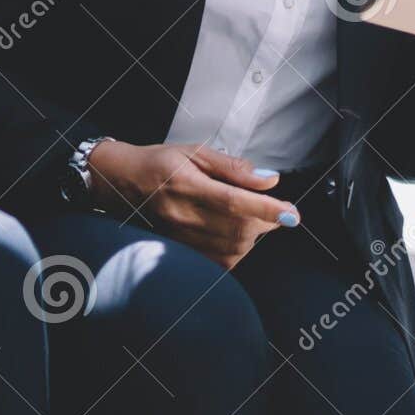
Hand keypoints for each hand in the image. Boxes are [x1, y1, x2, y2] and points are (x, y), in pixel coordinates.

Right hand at [87, 139, 299, 270]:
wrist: (122, 184)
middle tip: (274, 208)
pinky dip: (238, 250)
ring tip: (250, 216)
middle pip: (238, 228)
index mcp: (185, 185)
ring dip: (252, 235)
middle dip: (265, 219)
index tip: (291, 213)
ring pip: (233, 248)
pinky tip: (236, 233)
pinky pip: (222, 262)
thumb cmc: (160, 163)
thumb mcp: (195, 152)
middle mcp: (182, 215)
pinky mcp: (183, 253)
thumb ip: (232, 167)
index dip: (265, 209)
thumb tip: (268, 181)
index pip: (232, 201)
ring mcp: (181, 238)